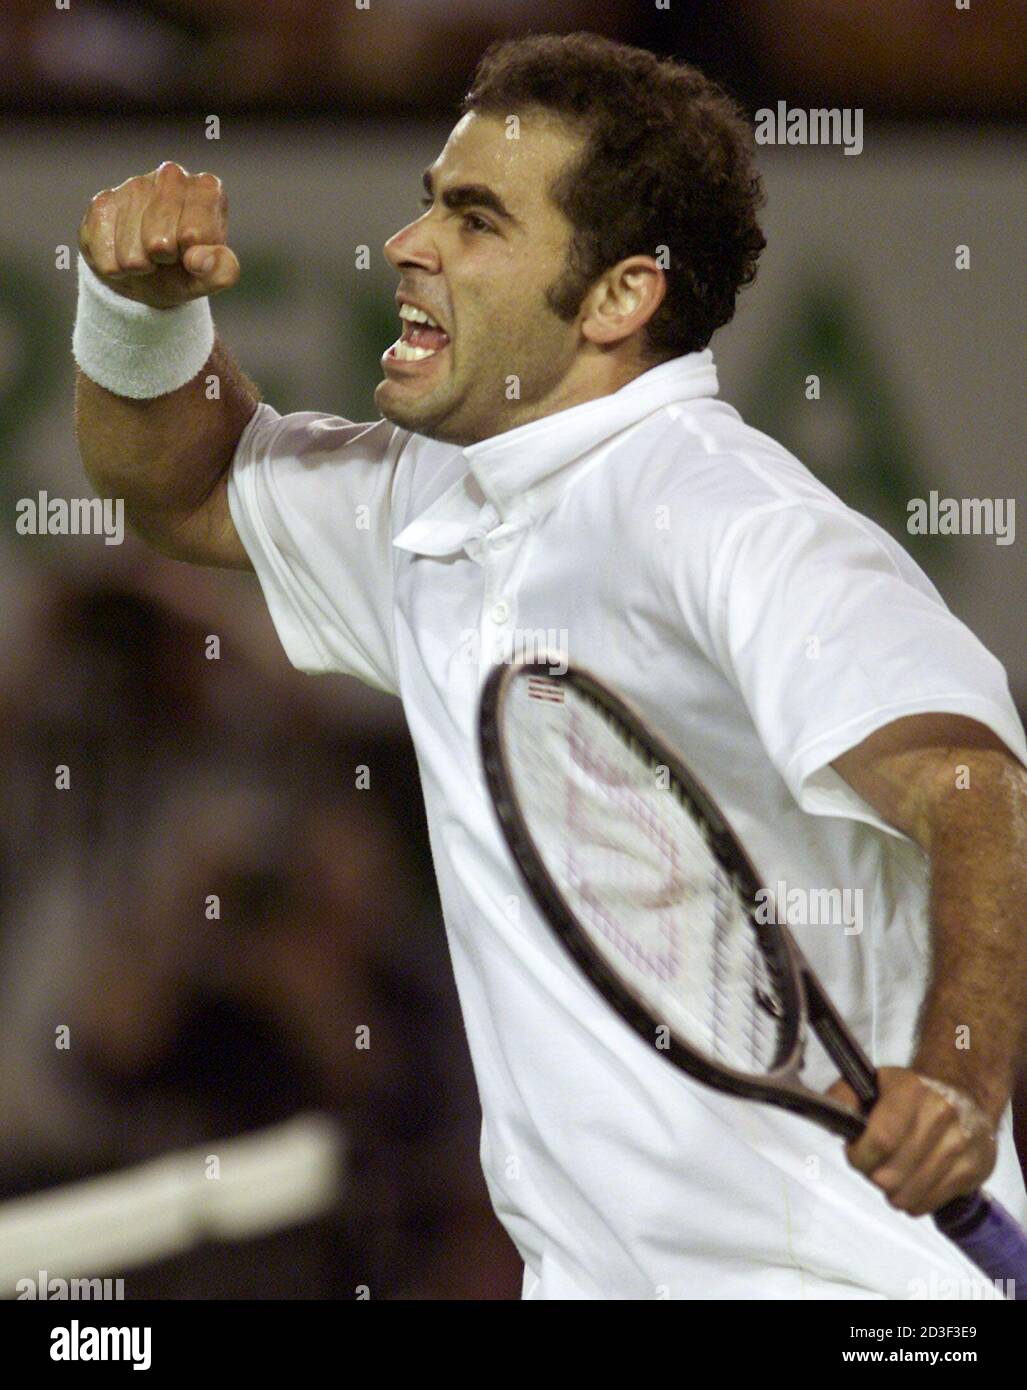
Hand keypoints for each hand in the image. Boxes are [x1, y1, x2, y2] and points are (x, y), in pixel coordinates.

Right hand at [78, 161, 239, 308]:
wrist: (145, 274)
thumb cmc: (186, 269)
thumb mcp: (212, 277)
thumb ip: (222, 271)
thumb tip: (200, 260)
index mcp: (207, 189)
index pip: (195, 234)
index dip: (192, 256)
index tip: (192, 253)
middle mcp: (171, 176)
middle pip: (159, 242)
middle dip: (163, 260)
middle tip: (168, 256)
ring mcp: (134, 185)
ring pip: (132, 252)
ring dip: (140, 266)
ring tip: (148, 256)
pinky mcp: (102, 202)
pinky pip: (106, 256)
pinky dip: (116, 268)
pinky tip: (124, 252)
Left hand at [826, 1066, 997, 1215]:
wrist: (964, 1092)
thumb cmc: (910, 1093)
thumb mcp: (875, 1082)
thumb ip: (844, 1097)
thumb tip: (827, 1116)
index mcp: (911, 1091)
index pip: (880, 1140)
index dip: (859, 1156)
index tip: (855, 1153)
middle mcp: (941, 1116)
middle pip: (890, 1176)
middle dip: (874, 1174)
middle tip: (877, 1162)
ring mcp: (961, 1145)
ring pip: (907, 1197)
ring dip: (893, 1190)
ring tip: (896, 1170)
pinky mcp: (975, 1170)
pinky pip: (927, 1205)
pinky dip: (914, 1199)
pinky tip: (916, 1178)